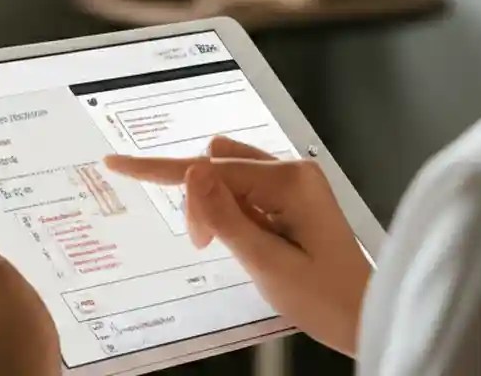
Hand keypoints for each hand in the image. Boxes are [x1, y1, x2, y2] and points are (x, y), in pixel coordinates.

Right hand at [105, 137, 371, 356]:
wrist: (363, 316)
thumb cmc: (323, 297)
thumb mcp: (265, 263)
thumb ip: (225, 216)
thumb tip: (191, 170)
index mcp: (290, 181)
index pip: (212, 170)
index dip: (169, 181)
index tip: (117, 163)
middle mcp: (292, 170)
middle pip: (217, 166)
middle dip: (200, 203)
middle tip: (205, 247)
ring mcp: (293, 181)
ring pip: (227, 174)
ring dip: (214, 205)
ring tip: (231, 246)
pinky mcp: (291, 195)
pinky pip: (244, 188)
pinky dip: (231, 210)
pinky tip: (244, 238)